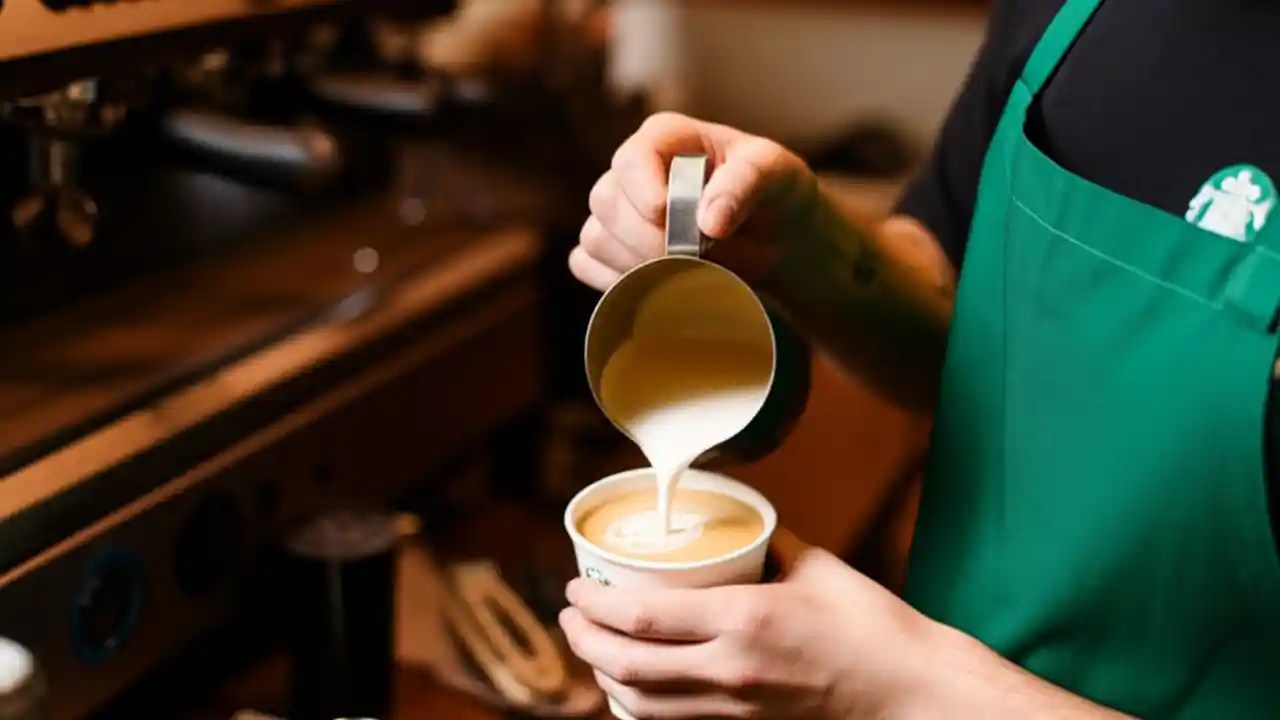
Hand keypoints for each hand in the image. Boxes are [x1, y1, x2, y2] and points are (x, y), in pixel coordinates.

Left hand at [561, 533, 1136, 719]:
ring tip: (592, 648)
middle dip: (584, 641)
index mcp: (745, 621)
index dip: (595, 604)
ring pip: (641, 704)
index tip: (575, 586)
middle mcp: (730, 671)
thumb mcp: (818, 567)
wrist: (909, 692)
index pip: (644, 617)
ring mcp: (735, 708)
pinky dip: (639, 706)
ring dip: (604, 676)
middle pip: (627, 666)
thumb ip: (769, 541)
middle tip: (570, 615)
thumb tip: (737, 517)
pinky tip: (632, 686)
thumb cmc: (873, 628)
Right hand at [570, 112, 818, 290]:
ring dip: (637, 265)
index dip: (646, 194)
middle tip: (694, 260)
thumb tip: (708, 221)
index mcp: (665, 137)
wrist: (773, 235)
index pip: (631, 161)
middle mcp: (632, 169)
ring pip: (595, 238)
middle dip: (648, 241)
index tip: (674, 222)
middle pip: (606, 203)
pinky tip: (656, 284)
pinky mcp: (609, 247)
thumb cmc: (774, 191)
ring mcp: (617, 209)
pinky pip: (586, 264)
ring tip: (685, 272)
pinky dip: (616, 281)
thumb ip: (744, 184)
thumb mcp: (776, 173)